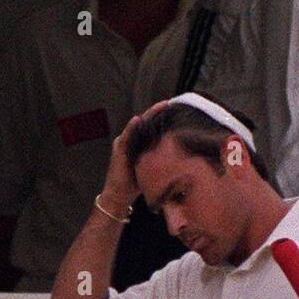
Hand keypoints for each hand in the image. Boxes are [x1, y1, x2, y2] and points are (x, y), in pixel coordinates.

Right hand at [99, 100, 170, 216]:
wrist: (119, 196)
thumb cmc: (136, 183)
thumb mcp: (153, 167)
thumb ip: (161, 157)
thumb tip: (179, 153)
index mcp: (141, 143)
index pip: (152, 126)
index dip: (162, 117)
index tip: (175, 109)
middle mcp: (132, 139)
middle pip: (146, 121)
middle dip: (157, 111)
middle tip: (170, 103)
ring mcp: (124, 142)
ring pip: (137, 124)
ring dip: (148, 115)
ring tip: (160, 106)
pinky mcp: (119, 148)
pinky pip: (126, 135)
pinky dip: (132, 128)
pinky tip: (138, 120)